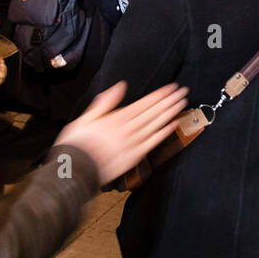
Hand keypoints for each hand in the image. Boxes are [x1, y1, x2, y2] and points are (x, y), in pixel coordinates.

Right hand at [56, 81, 190, 186]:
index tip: (172, 87)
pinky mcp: (134, 157)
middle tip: (183, 91)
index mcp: (116, 119)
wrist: (75, 171)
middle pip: (153, 112)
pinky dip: (164, 133)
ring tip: (182, 103)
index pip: (144, 103)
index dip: (159, 94)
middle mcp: (127, 129)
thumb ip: (104, 103)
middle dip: (169, 100)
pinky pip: (153, 143)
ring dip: (170, 113)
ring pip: (156, 125)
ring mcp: (132, 143)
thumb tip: (120, 86)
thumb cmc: (77, 145)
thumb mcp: (85, 119)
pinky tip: (174, 125)